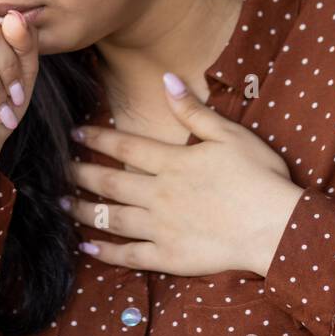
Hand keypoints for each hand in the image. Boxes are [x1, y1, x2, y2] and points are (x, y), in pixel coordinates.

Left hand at [64, 72, 304, 277]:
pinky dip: (105, 252)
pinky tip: (87, 247)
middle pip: (110, 181)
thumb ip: (194, 111)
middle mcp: (159, 193)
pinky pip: (129, 254)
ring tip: (63, 204)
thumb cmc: (259, 178)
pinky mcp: (168, 256)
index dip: (97, 137)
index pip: (125, 145)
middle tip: (59, 170)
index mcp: (173, 161)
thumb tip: (167, 79)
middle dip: (80, 173)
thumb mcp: (230, 135)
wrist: (276, 227)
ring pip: (111, 217)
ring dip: (83, 211)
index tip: (74, 133)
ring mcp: (161, 227)